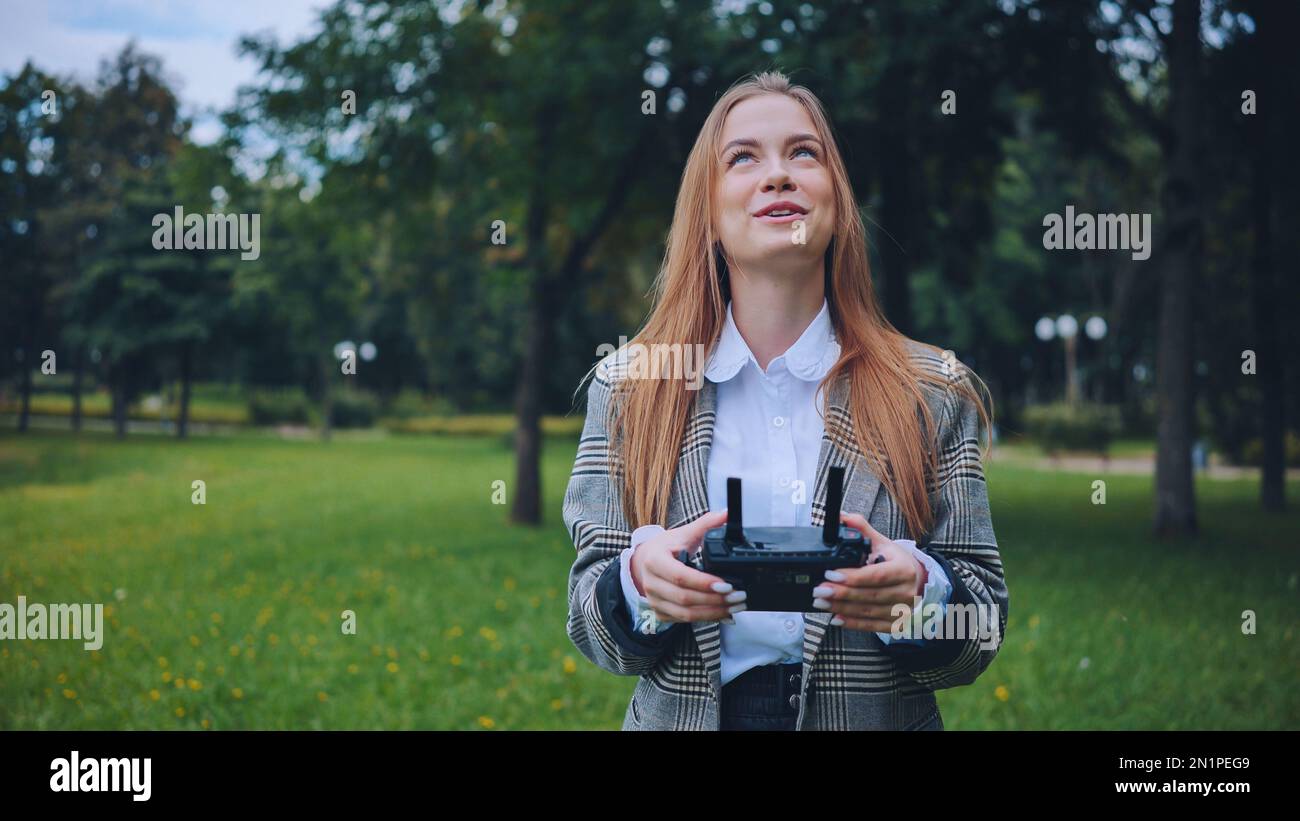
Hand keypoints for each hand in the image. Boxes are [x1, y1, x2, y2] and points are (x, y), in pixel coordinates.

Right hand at [629, 509, 746, 623]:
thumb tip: (727, 514)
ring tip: (736, 607)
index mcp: (655, 560)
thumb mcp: (683, 533)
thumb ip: (706, 524)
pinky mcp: (661, 612)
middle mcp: (651, 583)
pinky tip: (724, 614)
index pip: (681, 576)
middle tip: (738, 596)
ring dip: (713, 612)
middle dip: (715, 600)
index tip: (727, 584)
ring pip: (685, 614)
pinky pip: (684, 621)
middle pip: (685, 598)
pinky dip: (706, 619)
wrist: (645, 562)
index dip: (704, 582)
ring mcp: (654, 600)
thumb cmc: (665, 547)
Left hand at [810, 512, 925, 631]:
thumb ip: (861, 528)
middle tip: (819, 590)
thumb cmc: (896, 561)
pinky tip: (836, 618)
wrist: (919, 581)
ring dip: (842, 608)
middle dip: (841, 594)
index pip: (876, 575)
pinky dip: (853, 623)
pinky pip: (872, 626)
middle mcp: (906, 591)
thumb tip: (841, 516)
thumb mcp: (882, 543)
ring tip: (821, 603)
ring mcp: (902, 610)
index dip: (852, 576)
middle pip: (870, 595)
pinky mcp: (896, 624)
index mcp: (903, 569)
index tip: (830, 574)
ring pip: (868, 612)